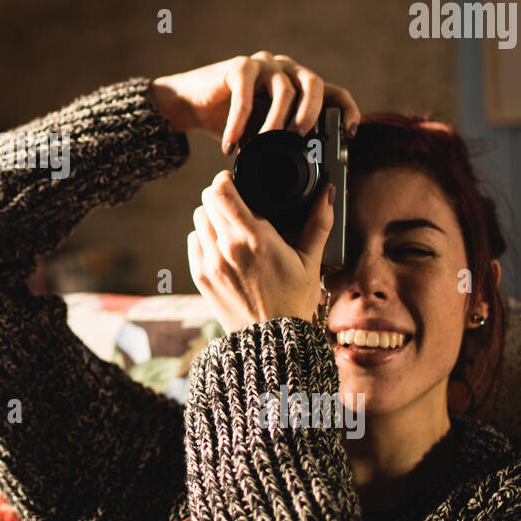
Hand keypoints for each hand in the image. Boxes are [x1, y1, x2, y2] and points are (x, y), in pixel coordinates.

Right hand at [149, 51, 360, 153]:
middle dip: (312, 113)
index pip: (334, 92)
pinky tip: (230, 144)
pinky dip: (239, 122)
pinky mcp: (239, 66)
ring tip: (262, 145)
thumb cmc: (230, 121)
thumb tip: (306, 170)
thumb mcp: (263, 132)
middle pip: (313, 84)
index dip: (347, 110)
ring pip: (284, 89)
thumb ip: (283, 139)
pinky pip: (246, 94)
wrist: (189, 104)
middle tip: (299, 138)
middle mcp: (286, 70)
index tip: (349, 133)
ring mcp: (264, 65)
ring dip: (275, 122)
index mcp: (299, 86)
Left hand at [189, 170, 334, 333]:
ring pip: (199, 219)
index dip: (224, 180)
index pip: (220, 191)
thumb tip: (325, 194)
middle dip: (221, 197)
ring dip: (212, 217)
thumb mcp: (311, 261)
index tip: (234, 181)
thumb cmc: (294, 301)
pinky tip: (223, 247)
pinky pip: (194, 241)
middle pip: (207, 201)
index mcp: (255, 238)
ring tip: (231, 227)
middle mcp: (227, 247)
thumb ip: (318, 223)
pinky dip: (205, 238)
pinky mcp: (200, 276)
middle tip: (236, 204)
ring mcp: (210, 262)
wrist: (271, 341)